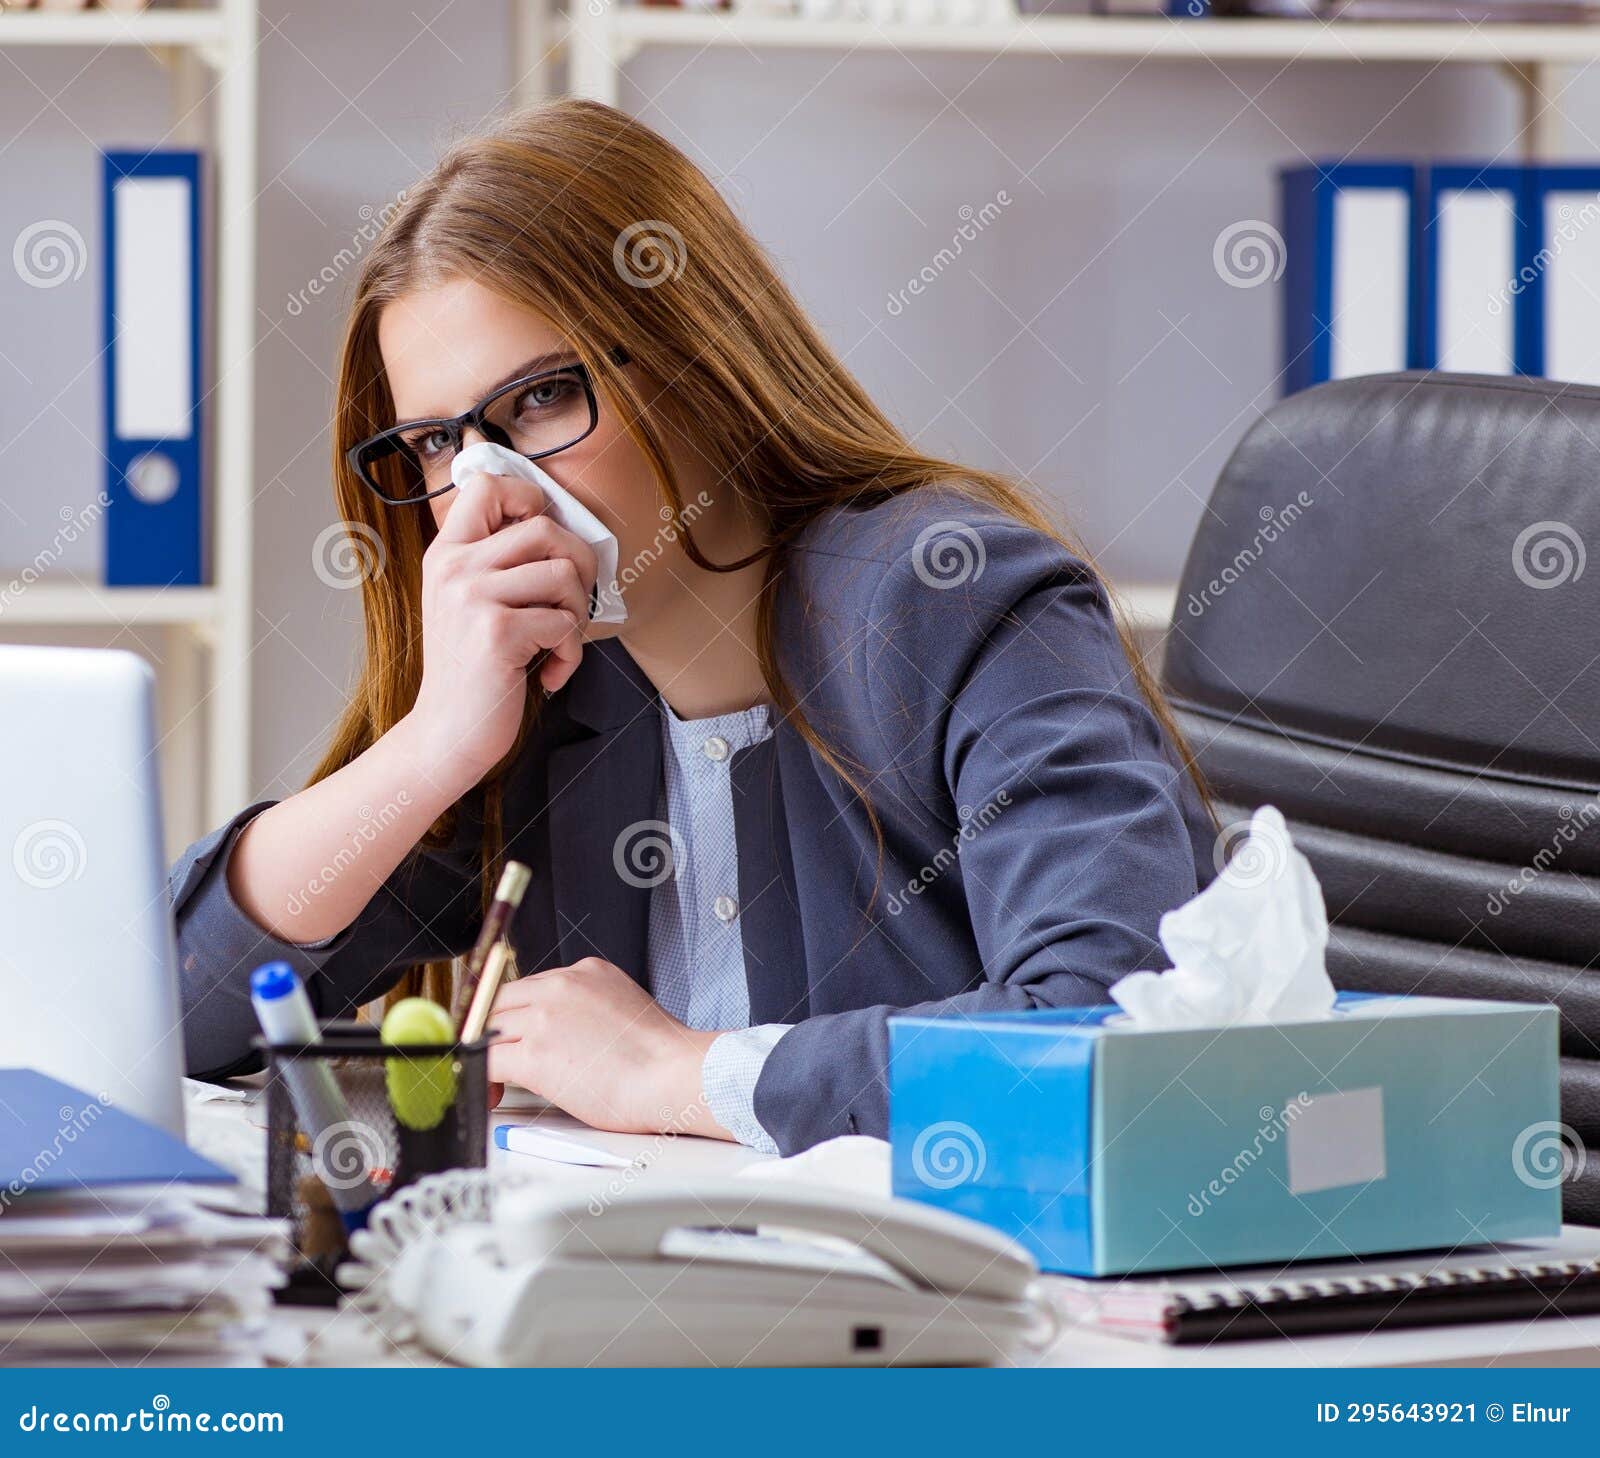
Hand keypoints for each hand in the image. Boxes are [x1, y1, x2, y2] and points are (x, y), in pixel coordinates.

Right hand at [409, 469, 598, 790]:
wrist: (447, 732)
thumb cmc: (472, 668)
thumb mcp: (468, 602)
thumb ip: (497, 562)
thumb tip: (561, 529)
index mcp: (447, 553)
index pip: (489, 485)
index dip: (530, 499)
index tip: (546, 538)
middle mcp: (454, 567)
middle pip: (545, 529)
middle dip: (578, 567)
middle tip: (571, 604)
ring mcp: (472, 597)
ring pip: (564, 574)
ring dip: (577, 614)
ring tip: (557, 642)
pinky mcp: (496, 632)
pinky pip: (565, 624)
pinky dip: (569, 654)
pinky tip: (548, 672)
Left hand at [485, 957, 731, 1139]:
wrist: (674, 1075)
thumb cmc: (662, 1057)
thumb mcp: (625, 1008)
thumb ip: (589, 1010)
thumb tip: (569, 1034)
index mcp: (587, 972)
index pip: (531, 986)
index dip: (518, 1014)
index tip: (516, 1034)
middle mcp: (561, 986)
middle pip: (501, 1001)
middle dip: (496, 1030)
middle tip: (498, 1058)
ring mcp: (545, 1017)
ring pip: (490, 1028)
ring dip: (489, 1054)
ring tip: (496, 1080)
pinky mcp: (535, 1054)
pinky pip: (488, 1059)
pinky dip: (483, 1076)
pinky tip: (493, 1092)